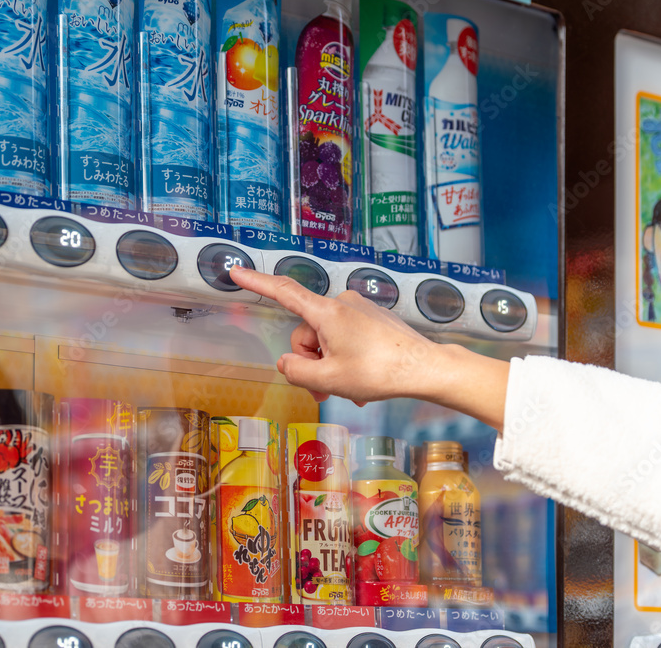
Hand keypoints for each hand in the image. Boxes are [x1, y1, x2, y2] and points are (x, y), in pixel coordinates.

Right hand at [230, 266, 439, 403]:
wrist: (425, 368)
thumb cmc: (379, 372)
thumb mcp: (329, 379)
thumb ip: (297, 371)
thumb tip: (285, 363)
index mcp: (326, 313)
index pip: (283, 292)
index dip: (256, 282)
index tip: (236, 270)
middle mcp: (341, 303)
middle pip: (306, 332)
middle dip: (311, 361)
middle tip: (324, 390)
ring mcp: (359, 309)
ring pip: (327, 338)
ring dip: (330, 364)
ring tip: (347, 390)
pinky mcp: (373, 318)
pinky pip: (346, 337)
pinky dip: (346, 358)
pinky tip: (359, 381)